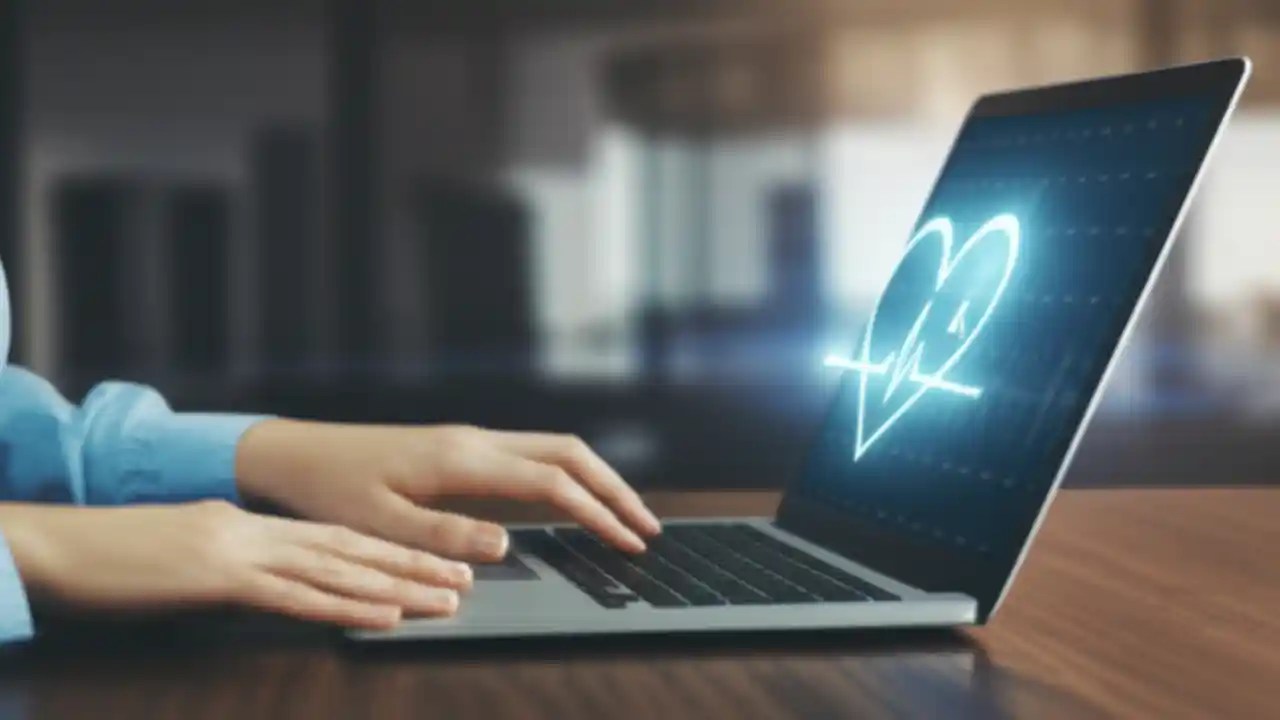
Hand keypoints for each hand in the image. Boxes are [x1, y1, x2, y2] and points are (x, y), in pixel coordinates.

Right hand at [0, 501, 471, 629]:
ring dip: (396, 587)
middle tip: (465, 579)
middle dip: (412, 565)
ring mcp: (238, 552)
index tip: (433, 562)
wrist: (59, 545)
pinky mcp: (216, 577)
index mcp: (249, 527)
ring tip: (445, 599)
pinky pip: (292, 595)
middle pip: (350, 549)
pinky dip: (343, 606)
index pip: (334, 538)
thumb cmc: (117, 560)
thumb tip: (279, 586)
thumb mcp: (189, 561)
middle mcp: (255, 532)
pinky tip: (383, 616)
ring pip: (335, 570)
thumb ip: (240, 570)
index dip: (388, 551)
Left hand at [235, 422, 660, 561]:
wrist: (296, 454)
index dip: (598, 511)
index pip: (552, 481)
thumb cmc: (331, 491)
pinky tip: (573, 501)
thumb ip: (444, 535)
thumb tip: (508, 544)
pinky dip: (567, 477)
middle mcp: (475, 441)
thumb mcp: (380, 525)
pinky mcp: (462, 449)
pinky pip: (530, 456)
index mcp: (462, 458)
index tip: (628, 542)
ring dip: (595, 480)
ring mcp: (471, 441)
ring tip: (624, 516)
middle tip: (647, 527)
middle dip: (615, 488)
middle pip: (568, 452)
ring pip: (554, 449)